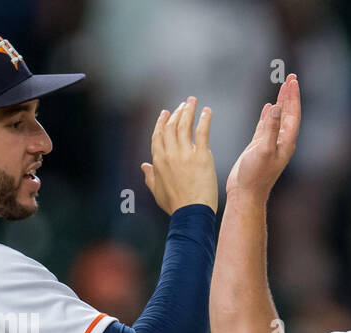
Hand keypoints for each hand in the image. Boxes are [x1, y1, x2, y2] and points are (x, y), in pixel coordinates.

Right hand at [142, 96, 218, 214]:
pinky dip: (204, 120)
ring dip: (188, 111)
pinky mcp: (201, 156)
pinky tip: (207, 111)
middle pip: (171, 127)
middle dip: (176, 113)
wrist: (191, 213)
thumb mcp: (157, 191)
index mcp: (158, 160)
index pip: (158, 135)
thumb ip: (150, 177)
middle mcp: (169, 154)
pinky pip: (202, 133)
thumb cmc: (175, 205)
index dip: (162, 122)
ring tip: (192, 101)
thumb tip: (144, 166)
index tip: (166, 113)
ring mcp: (185, 154)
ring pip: (184, 126)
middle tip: (182, 104)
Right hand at [226, 74, 300, 200]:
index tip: (292, 80)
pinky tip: (268, 107)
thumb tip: (276, 107)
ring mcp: (271, 144)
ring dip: (281, 102)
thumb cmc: (255, 175)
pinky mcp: (260, 146)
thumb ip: (271, 128)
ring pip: (279, 117)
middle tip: (291, 77)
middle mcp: (281, 142)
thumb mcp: (263, 149)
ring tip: (282, 88)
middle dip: (289, 95)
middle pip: (288, 113)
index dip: (293, 96)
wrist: (246, 193)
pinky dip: (269, 114)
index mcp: (286, 142)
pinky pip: (267, 125)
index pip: (293, 114)